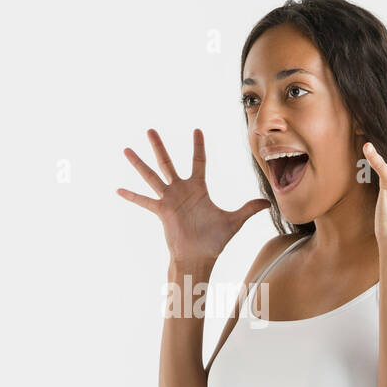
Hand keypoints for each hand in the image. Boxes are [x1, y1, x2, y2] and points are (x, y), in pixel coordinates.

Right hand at [117, 128, 270, 262]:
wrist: (199, 256)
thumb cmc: (214, 240)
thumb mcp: (234, 221)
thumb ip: (248, 209)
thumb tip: (268, 202)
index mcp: (197, 189)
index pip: (198, 161)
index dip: (198, 146)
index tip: (196, 130)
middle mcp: (181, 190)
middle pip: (168, 162)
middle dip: (159, 146)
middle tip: (150, 129)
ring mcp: (169, 199)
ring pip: (152, 176)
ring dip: (139, 163)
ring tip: (126, 149)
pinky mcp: (161, 211)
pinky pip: (144, 201)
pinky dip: (131, 196)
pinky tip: (118, 189)